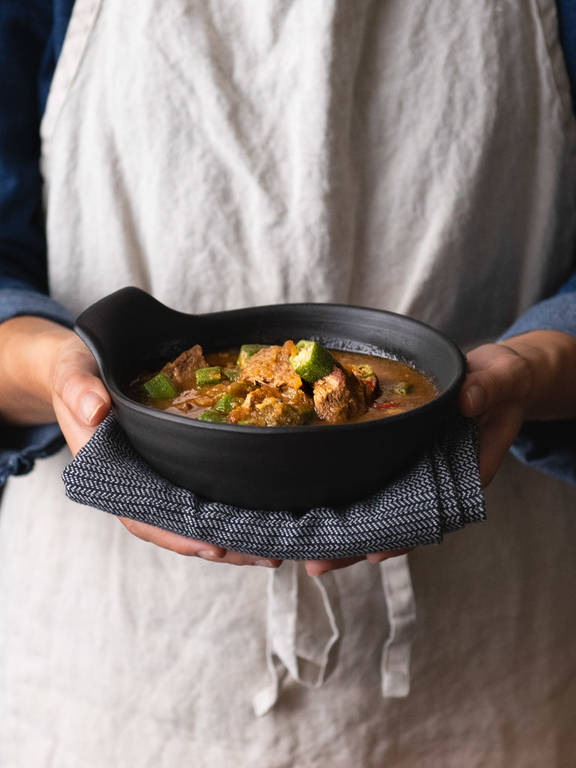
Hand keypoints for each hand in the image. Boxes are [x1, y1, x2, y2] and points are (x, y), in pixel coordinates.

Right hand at [0, 317, 279, 567]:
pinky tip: (265, 515)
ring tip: (274, 549)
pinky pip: (202, 491)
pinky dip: (231, 506)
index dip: (175, 535)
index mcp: (108, 472)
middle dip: (220, 545)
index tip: (212, 546)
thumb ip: (77, 389)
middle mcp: (136, 482)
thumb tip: (94, 408)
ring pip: (194, 516)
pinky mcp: (175, 462)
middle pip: (177, 527)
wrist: (83, 365)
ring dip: (232, 534)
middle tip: (265, 555)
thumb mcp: (72, 373)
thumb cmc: (76, 372)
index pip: (141, 516)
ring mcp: (157, 475)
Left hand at [305, 329, 575, 575]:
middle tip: (319, 563)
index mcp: (464, 473)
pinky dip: (348, 495)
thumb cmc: (502, 384)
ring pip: (381, 507)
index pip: (432, 512)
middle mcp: (435, 478)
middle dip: (359, 543)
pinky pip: (373, 480)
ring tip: (309, 553)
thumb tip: (467, 401)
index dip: (404, 535)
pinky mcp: (399, 454)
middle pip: (397, 521)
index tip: (376, 553)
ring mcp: (416, 469)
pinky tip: (315, 510)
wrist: (494, 377)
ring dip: (347, 529)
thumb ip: (486, 390)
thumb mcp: (501, 381)